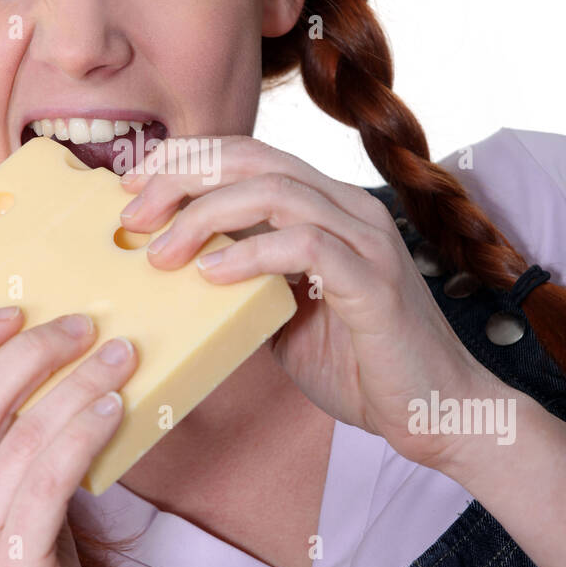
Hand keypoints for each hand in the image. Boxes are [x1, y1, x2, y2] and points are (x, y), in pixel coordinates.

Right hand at [0, 308, 137, 566]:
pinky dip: (86, 429)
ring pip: (24, 431)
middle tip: (84, 326)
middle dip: (35, 348)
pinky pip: (53, 474)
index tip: (10, 313)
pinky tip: (115, 407)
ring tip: (121, 356)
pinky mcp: (11, 565)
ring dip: (80, 382)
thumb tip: (47, 367)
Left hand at [119, 135, 489, 469]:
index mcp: (326, 207)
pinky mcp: (375, 281)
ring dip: (206, 215)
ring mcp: (366, 240)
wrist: (434, 412)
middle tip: (132, 212)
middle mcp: (348, 208)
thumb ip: (242, 280)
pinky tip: (212, 274)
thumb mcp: (280, 313)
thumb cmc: (358, 364)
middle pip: (253, 158)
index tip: (131, 185)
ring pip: (275, 191)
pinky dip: (250, 254)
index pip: (247, 154)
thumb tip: (173, 267)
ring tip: (162, 252)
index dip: (186, 159)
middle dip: (183, 177)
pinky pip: (305, 246)